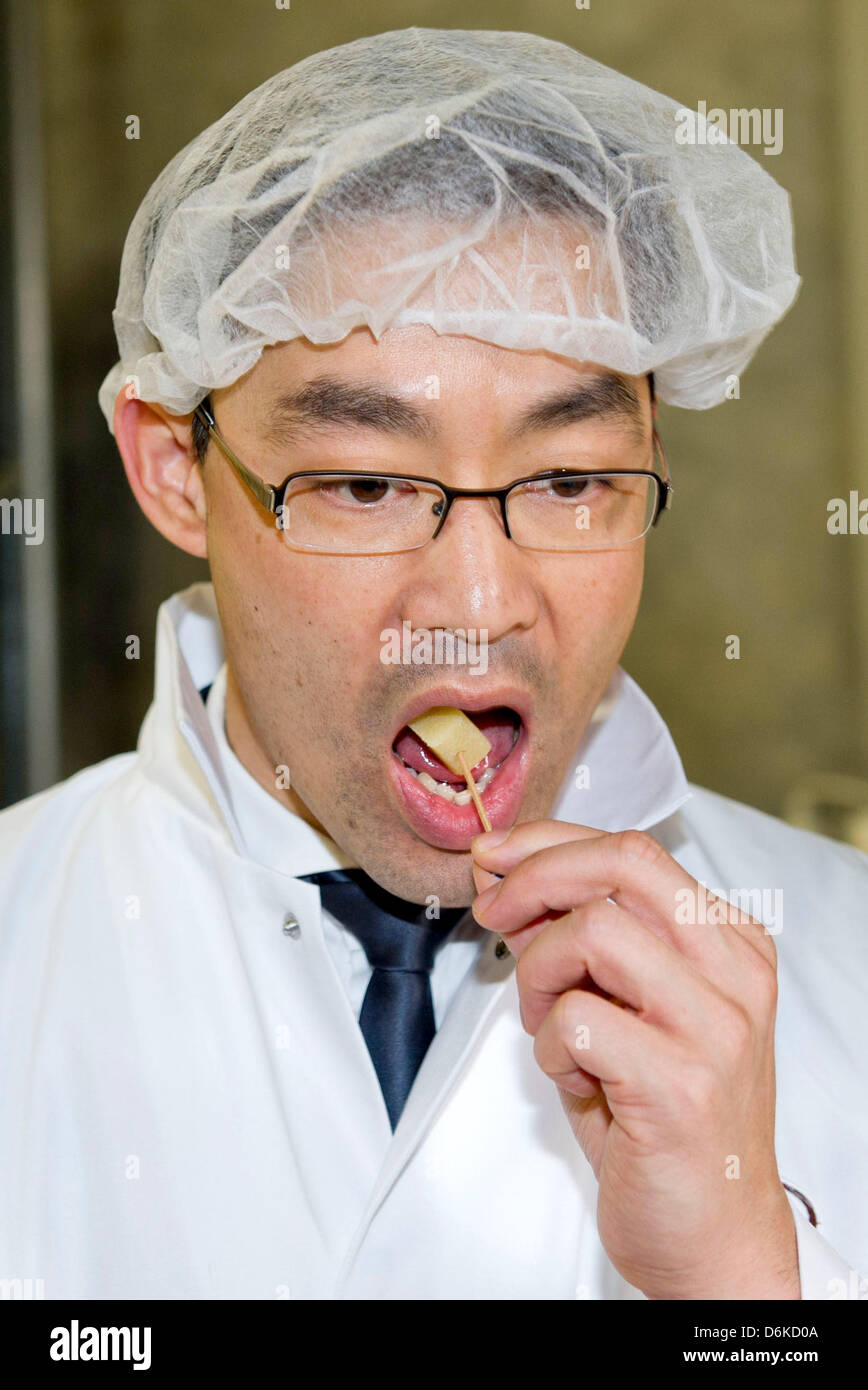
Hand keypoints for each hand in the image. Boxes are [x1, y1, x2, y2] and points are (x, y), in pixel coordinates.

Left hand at [471, 820, 799, 1299]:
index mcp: (731, 944)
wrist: (714, 1236)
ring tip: (550, 1023)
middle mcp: (735, 974)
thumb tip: (508, 878)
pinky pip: (575, 1020)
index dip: (547, 842)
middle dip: (533, 877)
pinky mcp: (680, 1086)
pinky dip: (549, 1046)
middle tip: (493, 912)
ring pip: (591, 931)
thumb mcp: (628, 1009)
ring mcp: (715, 1029)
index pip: (634, 850)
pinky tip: (574, 1077)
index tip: (494, 857)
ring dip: (539, 972)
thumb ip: (580, 941)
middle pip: (621, 865)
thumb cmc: (666, 1122)